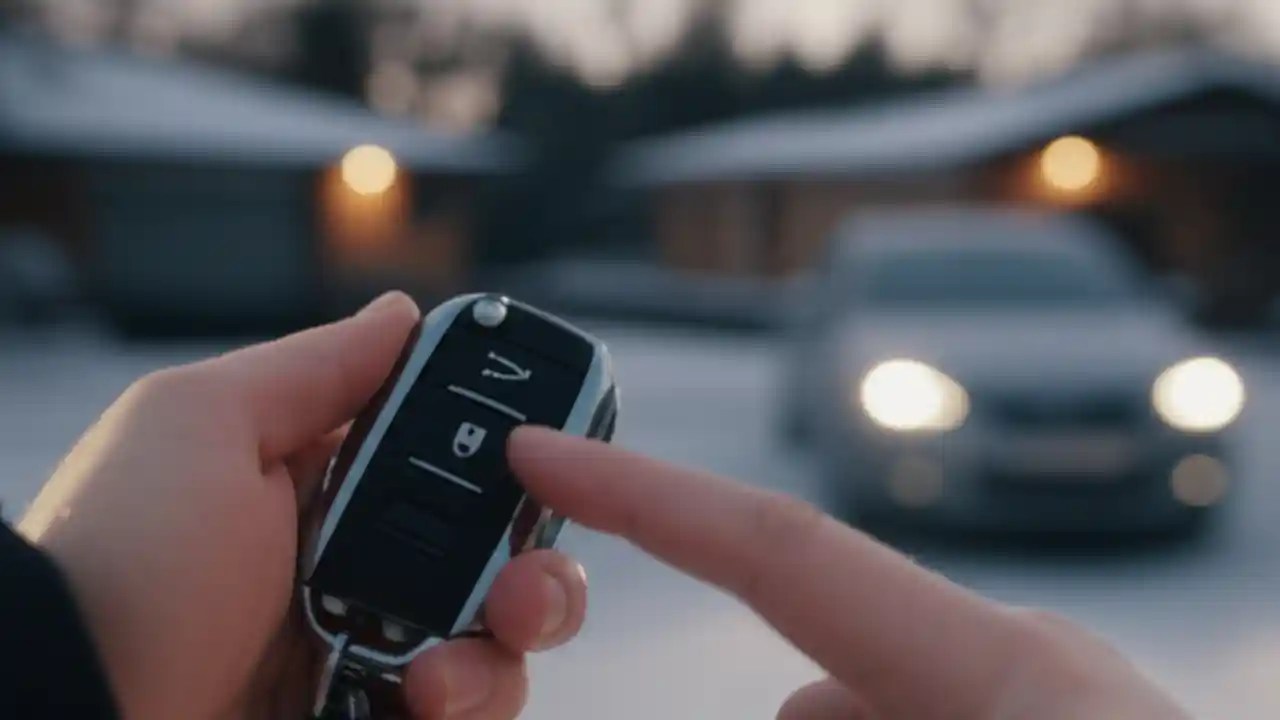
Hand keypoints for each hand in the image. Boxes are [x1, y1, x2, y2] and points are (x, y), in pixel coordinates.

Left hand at [18, 293, 588, 719]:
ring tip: (437, 678)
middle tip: (517, 594)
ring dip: (496, 659)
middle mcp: (358, 567)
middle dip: (536, 577)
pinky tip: (418, 702)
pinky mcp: (365, 715)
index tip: (545, 478)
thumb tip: (401, 315)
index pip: (460, 465)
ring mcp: (366, 652)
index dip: (515, 470)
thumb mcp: (201, 426)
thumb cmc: (115, 562)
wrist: (66, 706)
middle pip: (499, 564)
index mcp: (328, 485)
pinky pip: (458, 710)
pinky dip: (464, 707)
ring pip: (493, 647)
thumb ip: (312, 370)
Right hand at [508, 427, 1189, 719]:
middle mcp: (1014, 668)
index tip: (545, 453)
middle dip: (752, 708)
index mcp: (1002, 673)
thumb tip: (782, 700)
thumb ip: (840, 713)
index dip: (643, 491)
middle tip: (679, 711)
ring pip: (848, 712)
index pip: (779, 546)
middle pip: (807, 673)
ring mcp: (1030, 702)